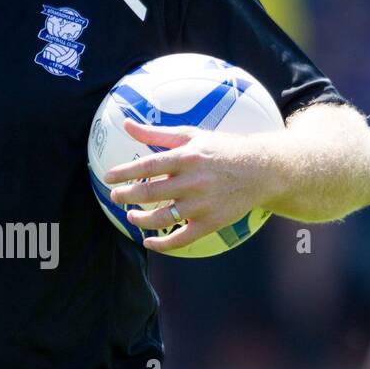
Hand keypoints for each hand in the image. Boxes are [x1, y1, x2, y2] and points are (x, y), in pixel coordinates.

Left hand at [103, 120, 269, 253]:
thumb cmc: (222, 149)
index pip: (148, 166)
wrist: (262, 169)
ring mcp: (203, 204)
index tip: (107, 178)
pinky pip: (181, 239)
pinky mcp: (211, 222)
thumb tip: (126, 123)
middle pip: (151, 193)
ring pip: (162, 218)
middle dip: (126, 196)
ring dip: (140, 220)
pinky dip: (162, 245)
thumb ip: (156, 133)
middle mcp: (194, 181)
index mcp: (187, 157)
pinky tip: (148, 242)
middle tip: (114, 197)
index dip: (124, 173)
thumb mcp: (191, 135)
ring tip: (131, 216)